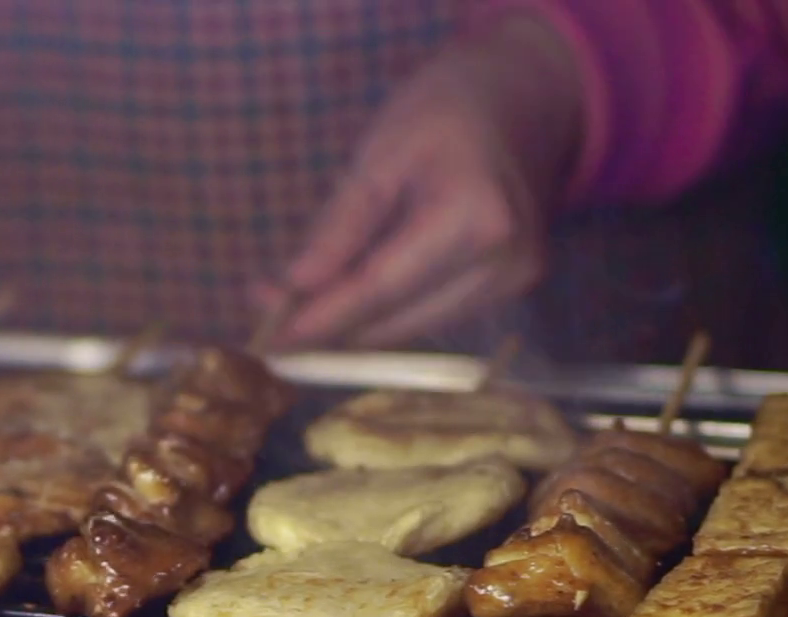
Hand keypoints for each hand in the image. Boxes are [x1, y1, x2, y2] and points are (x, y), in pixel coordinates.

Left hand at [256, 15, 584, 349]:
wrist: (519, 101)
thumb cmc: (440, 113)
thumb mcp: (376, 156)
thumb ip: (338, 227)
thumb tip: (292, 289)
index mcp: (473, 215)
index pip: (382, 286)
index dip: (323, 319)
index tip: (272, 343)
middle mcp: (505, 260)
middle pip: (398, 320)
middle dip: (331, 328)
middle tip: (269, 327)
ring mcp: (516, 279)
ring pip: (414, 328)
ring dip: (356, 329)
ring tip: (301, 310)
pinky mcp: (514, 289)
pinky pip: (434, 316)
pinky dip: (389, 314)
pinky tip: (352, 300)